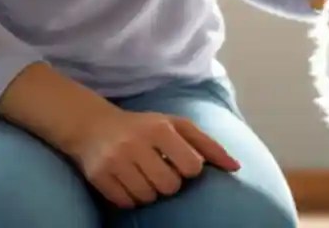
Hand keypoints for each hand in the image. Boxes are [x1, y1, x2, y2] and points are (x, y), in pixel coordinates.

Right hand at [66, 106, 240, 208]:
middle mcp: (136, 143)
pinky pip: (127, 203)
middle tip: (159, 170)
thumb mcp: (176, 126)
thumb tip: (236, 167)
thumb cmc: (143, 127)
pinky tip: (127, 181)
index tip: (179, 162)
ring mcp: (115, 161)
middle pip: (169, 186)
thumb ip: (208, 145)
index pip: (191, 166)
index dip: (189, 169)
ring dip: (149, 191)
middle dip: (168, 182)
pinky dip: (131, 198)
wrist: (92, 125)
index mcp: (160, 128)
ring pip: (148, 197)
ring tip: (142, 174)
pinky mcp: (99, 177)